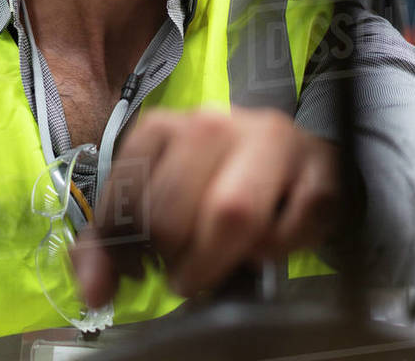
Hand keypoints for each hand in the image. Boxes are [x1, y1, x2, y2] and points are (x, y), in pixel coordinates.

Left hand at [69, 107, 351, 306]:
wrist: (293, 157)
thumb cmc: (214, 180)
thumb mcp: (154, 200)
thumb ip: (111, 244)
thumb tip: (94, 291)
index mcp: (164, 125)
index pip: (126, 192)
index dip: (125, 245)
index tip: (138, 266)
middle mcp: (214, 122)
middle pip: (175, 209)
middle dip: (173, 256)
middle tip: (182, 272)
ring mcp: (272, 142)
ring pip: (232, 212)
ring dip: (218, 259)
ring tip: (215, 271)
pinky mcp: (320, 171)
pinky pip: (292, 228)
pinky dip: (275, 253)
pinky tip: (263, 250)